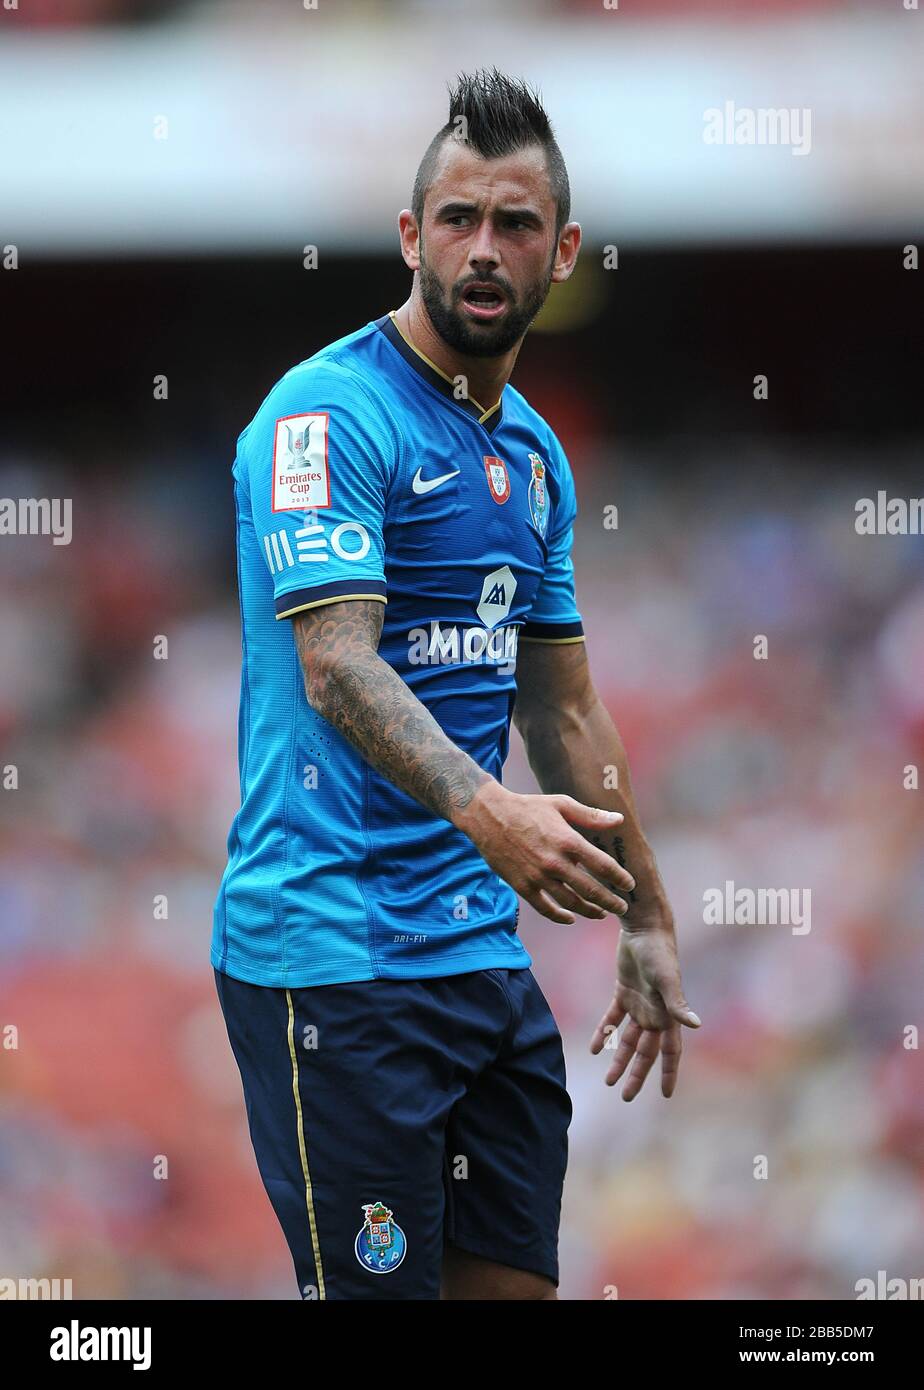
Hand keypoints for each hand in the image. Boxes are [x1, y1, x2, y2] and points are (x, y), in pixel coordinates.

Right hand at [454, 782, 635, 924]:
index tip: (629, 885)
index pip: (603, 866)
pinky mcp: (522, 886)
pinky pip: (545, 908)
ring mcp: (538, 877)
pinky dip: (560, 916)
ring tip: (601, 914)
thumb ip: (591, 816)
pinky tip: (571, 918)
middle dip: (611, 902)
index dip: (620, 878)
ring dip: (590, 911)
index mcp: (569, 841)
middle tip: (622, 908)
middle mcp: (556, 862)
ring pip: (571, 903)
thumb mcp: (561, 804)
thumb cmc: (528, 807)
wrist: (488, 816)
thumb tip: (619, 820)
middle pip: (591, 890)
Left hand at [590, 917, 700, 1099]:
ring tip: (608, 1080)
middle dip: (637, 1074)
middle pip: (645, 1052)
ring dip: (619, 1059)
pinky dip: (603, 1034)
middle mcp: (654, 1014)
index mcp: (668, 1015)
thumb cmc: (660, 953)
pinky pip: (612, 1019)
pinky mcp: (623, 992)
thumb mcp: (668, 980)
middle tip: (625, 1096)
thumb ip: (678, 1004)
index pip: (670, 1052)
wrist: (644, 929)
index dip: (669, 1073)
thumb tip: (696, 1025)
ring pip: (628, 1040)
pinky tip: (594, 1049)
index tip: (665, 1095)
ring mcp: (638, 1004)